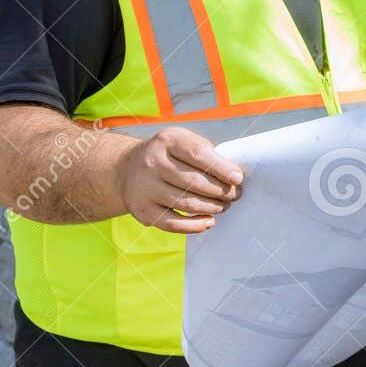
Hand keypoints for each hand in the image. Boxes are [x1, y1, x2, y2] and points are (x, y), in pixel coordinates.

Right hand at [117, 126, 243, 233]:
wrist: (127, 169)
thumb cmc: (168, 155)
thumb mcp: (183, 142)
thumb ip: (207, 154)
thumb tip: (234, 176)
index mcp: (167, 140)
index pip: (198, 154)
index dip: (221, 168)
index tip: (238, 178)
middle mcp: (152, 162)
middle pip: (194, 182)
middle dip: (221, 191)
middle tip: (235, 195)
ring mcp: (145, 187)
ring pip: (187, 203)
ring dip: (212, 207)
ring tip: (224, 206)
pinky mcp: (142, 210)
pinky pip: (173, 224)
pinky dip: (195, 225)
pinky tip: (209, 221)